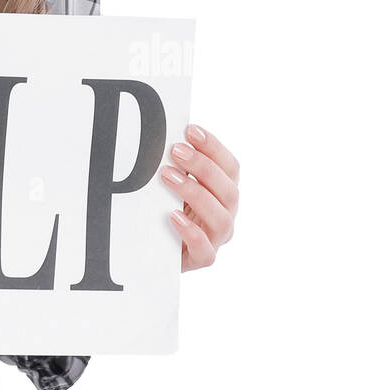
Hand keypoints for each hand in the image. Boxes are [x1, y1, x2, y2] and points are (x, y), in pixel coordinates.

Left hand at [160, 123, 238, 271]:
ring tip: (167, 176)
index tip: (190, 130)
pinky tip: (173, 216)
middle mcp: (226, 214)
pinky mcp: (201, 259)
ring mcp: (216, 238)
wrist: (159, 249)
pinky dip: (191, 233)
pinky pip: (206, 252)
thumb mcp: (175, 183)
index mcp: (224, 191)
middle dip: (202, 167)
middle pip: (228, 190)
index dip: (214, 147)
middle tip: (175, 151)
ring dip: (195, 193)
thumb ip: (177, 163)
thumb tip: (163, 133)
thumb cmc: (169, 207)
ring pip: (220, 219)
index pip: (231, 167)